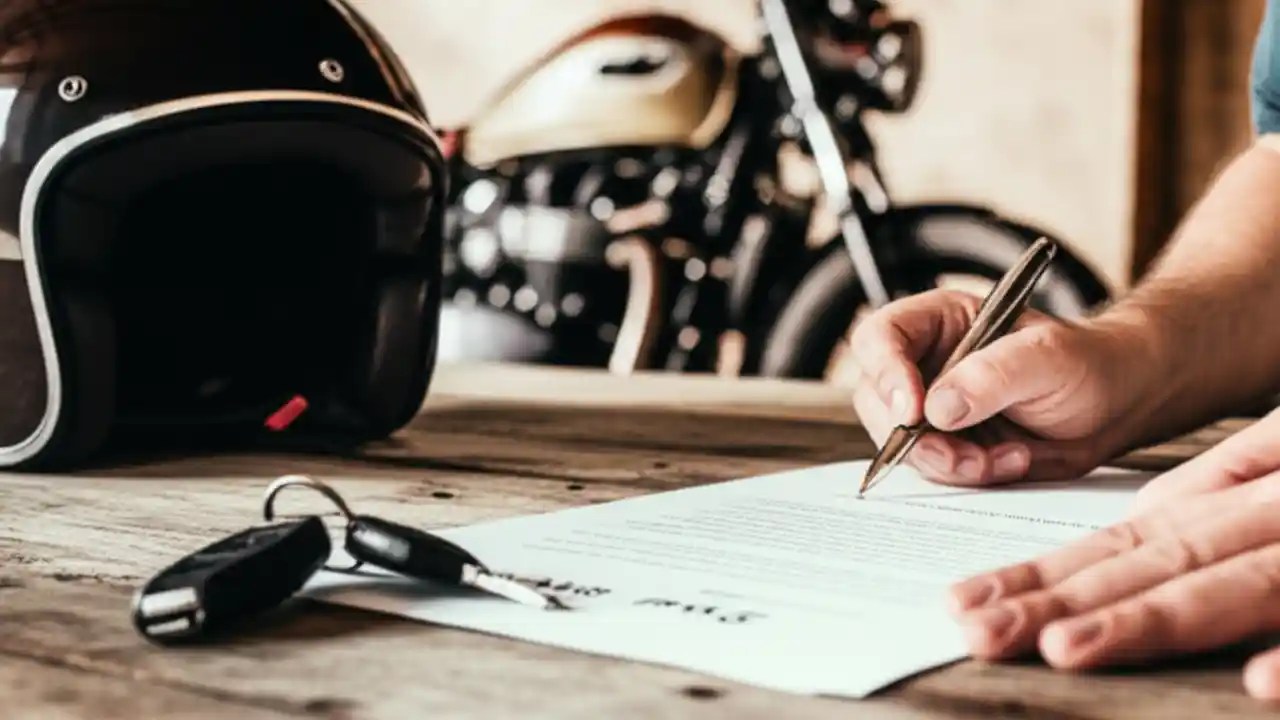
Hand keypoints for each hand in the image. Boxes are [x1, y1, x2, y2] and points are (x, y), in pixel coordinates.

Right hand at [850, 289, 1159, 485]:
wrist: (1117, 406)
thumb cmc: (1089, 364)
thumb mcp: (1049, 358)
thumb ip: (993, 375)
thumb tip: (938, 408)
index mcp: (940, 322)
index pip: (881, 338)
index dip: (886, 373)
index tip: (912, 412)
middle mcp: (926, 363)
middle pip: (878, 400)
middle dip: (916, 437)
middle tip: (960, 456)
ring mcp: (933, 409)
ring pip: (902, 443)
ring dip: (947, 462)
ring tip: (1004, 459)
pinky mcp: (949, 445)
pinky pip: (934, 470)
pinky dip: (968, 477)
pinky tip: (1010, 462)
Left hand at [949, 408, 1279, 699]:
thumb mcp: (1278, 459)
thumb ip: (1217, 486)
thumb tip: (1143, 515)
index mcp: (1233, 505)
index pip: (1119, 545)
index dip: (1042, 576)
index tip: (965, 603)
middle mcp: (1263, 523)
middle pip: (1153, 567)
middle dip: (1064, 603)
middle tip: (983, 633)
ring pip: (1231, 587)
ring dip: (1146, 621)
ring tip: (1065, 647)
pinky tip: (1259, 682)